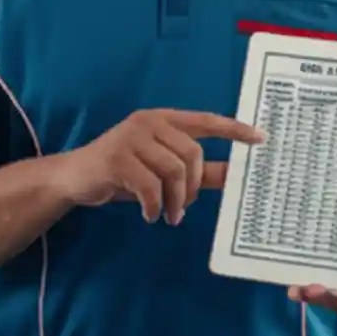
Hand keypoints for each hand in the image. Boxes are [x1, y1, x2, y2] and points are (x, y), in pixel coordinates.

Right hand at [57, 109, 264, 224]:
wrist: (76, 177)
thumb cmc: (125, 172)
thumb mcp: (163, 170)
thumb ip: (198, 171)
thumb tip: (234, 175)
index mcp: (164, 119)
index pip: (206, 120)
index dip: (234, 129)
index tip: (260, 138)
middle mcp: (149, 122)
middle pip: (191, 153)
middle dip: (193, 187)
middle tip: (186, 208)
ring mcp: (131, 137)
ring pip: (173, 170)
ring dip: (176, 201)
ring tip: (170, 216)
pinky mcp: (116, 158)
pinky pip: (150, 186)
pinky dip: (154, 206)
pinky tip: (150, 214)